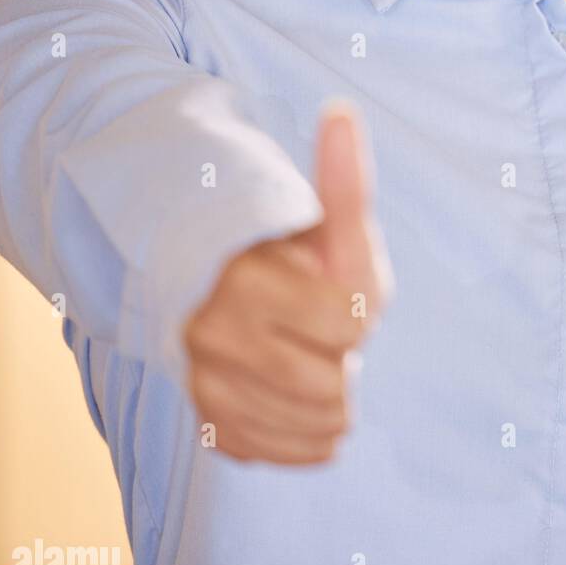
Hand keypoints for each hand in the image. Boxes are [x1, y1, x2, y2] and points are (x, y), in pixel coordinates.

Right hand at [183, 100, 392, 463]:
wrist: (224, 289)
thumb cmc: (294, 251)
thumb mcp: (325, 218)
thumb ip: (342, 178)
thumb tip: (340, 111)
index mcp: (243, 279)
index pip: (349, 323)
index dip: (358, 308)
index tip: (334, 288)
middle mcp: (212, 338)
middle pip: (334, 386)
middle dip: (344, 355)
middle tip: (323, 329)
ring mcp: (208, 387)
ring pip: (322, 426)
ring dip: (335, 396)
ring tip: (312, 355)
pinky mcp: (215, 427)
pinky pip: (296, 453)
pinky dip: (313, 431)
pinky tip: (300, 394)